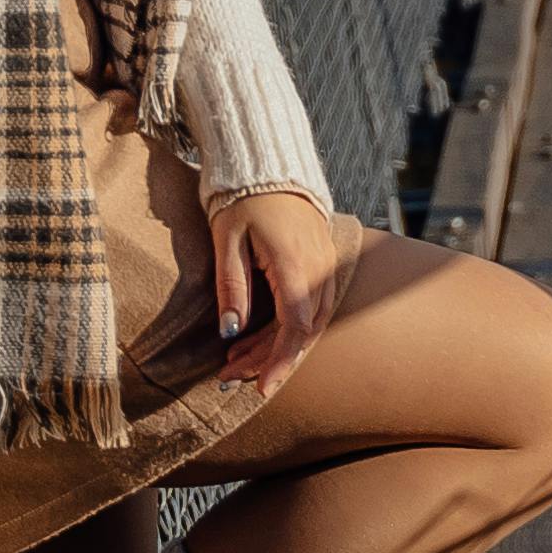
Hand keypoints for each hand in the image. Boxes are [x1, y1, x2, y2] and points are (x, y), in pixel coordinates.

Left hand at [212, 185, 345, 392]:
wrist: (268, 164)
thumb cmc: (243, 199)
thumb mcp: (227, 241)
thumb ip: (232, 287)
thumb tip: (230, 330)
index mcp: (295, 263)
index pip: (295, 327)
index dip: (280, 362)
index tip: (261, 388)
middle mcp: (318, 267)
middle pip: (302, 330)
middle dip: (267, 359)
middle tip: (230, 375)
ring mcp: (324, 264)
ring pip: (308, 321)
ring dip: (274, 345)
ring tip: (236, 357)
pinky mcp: (321, 261)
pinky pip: (310, 304)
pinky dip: (285, 326)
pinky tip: (254, 334)